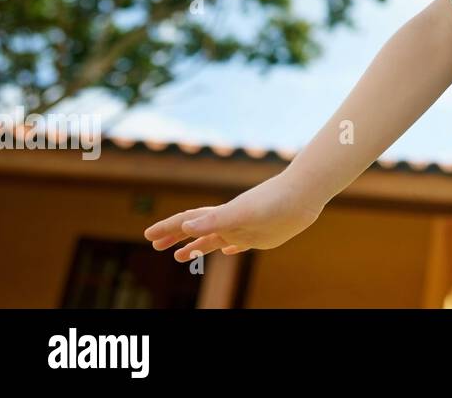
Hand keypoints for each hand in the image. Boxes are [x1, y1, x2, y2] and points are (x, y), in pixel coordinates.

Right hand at [143, 171, 322, 260]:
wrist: (304, 194)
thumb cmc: (275, 200)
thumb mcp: (242, 213)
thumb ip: (215, 219)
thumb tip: (186, 225)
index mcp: (222, 216)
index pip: (188, 222)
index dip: (167, 228)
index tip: (148, 236)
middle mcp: (230, 221)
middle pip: (196, 230)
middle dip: (174, 237)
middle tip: (155, 246)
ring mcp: (245, 228)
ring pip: (214, 239)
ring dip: (196, 247)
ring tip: (178, 256)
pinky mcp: (262, 235)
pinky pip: (240, 244)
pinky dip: (229, 248)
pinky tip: (227, 252)